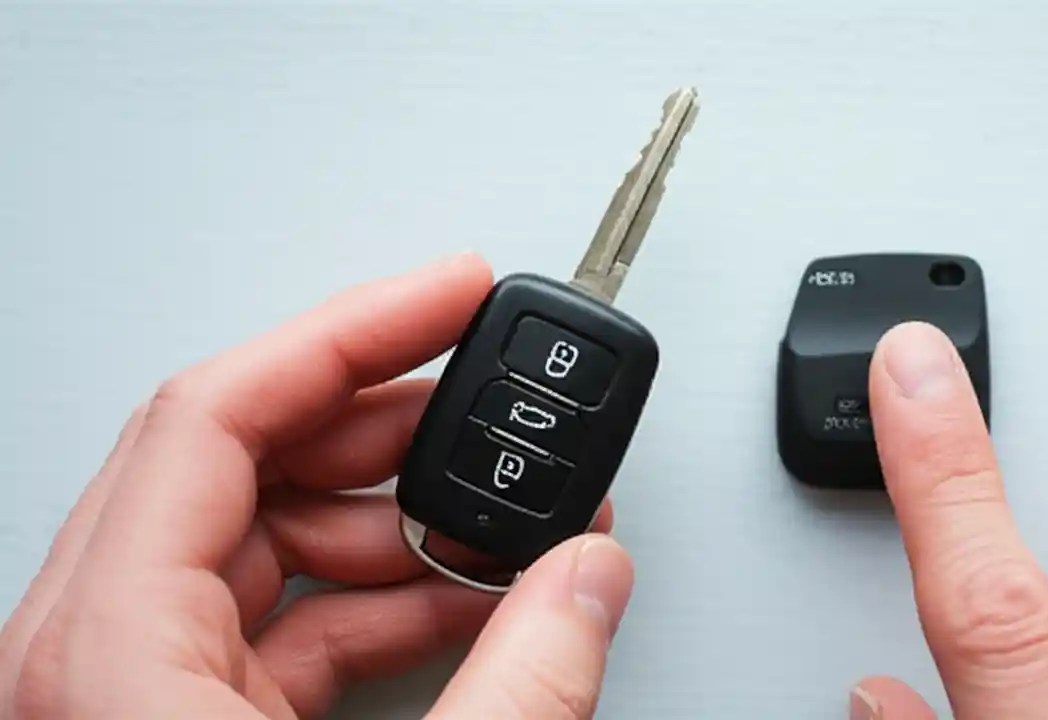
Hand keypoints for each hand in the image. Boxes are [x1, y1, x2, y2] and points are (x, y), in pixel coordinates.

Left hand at [0, 253, 634, 718]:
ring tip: (505, 526)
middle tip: (493, 408)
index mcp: (110, 652)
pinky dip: (374, 598)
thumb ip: (521, 685)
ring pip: (264, 538)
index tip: (447, 294)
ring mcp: (132, 691)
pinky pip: (274, 617)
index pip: (214, 413)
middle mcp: (97, 657)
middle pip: (244, 462)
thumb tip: (588, 578)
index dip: (351, 330)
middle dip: (392, 427)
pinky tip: (464, 602)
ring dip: (395, 518)